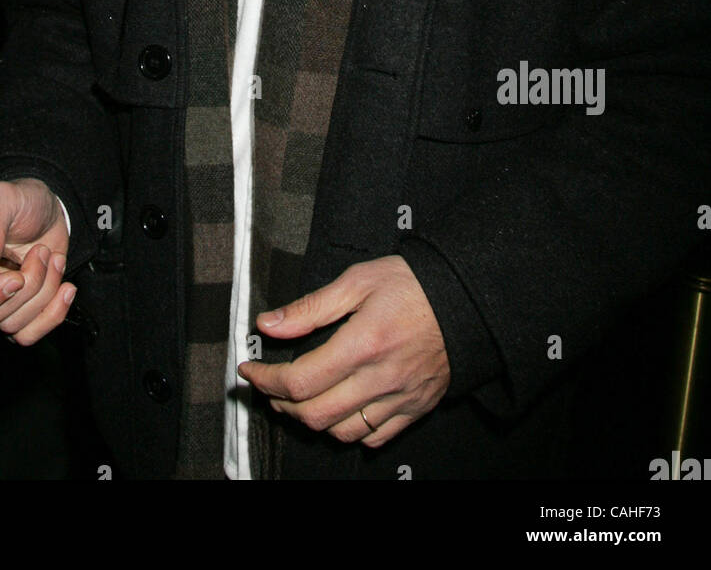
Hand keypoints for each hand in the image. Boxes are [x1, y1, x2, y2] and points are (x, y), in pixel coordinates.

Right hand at [0, 177, 72, 344]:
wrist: (47, 209)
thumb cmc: (18, 199)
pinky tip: (66, 288)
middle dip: (28, 285)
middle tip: (41, 251)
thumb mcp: (2, 199)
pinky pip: (29, 334)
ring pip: (13, 326)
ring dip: (44, 291)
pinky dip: (53, 313)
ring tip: (50, 257)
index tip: (15, 278)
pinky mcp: (17, 311)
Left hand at [238, 255, 449, 446]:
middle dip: (282, 405)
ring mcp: (399, 398)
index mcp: (362, 344)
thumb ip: (310, 307)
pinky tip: (341, 410)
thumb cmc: (413, 284)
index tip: (252, 370)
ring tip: (300, 399)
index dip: (266, 380)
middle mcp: (380, 378)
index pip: (299, 381)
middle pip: (315, 415)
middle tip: (271, 386)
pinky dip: (351, 431)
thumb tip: (269, 323)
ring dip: (312, 421)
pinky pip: (375, 437)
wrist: (466, 298)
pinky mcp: (415, 408)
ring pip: (342, 432)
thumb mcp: (357, 281)